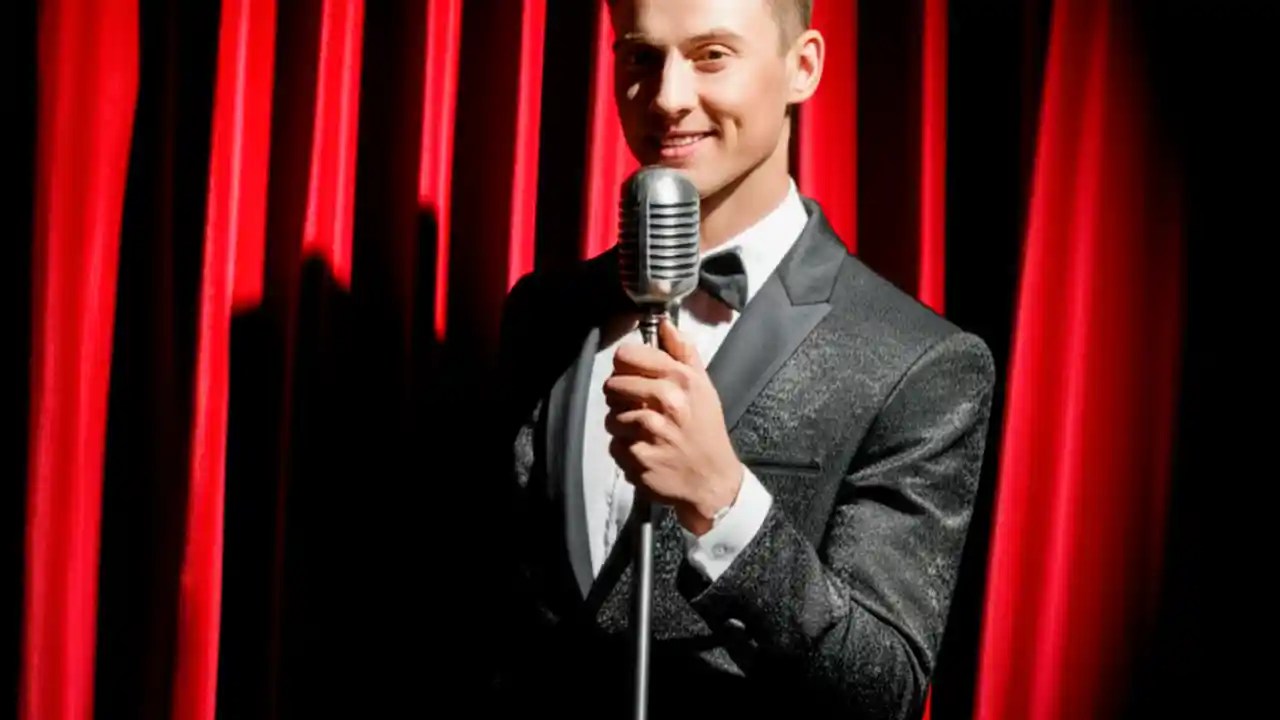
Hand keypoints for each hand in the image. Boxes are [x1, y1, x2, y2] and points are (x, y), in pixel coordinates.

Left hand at [604, 317, 743, 534]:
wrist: (713, 480)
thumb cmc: (706, 429)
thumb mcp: (703, 386)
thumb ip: (683, 352)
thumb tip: (665, 323)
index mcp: (680, 380)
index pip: (627, 356)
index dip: (624, 365)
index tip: (630, 375)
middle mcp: (665, 403)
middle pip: (613, 385)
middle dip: (619, 396)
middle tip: (635, 406)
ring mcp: (651, 433)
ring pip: (611, 417)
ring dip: (621, 425)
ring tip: (642, 432)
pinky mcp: (639, 459)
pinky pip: (614, 446)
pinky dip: (624, 450)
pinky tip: (643, 450)